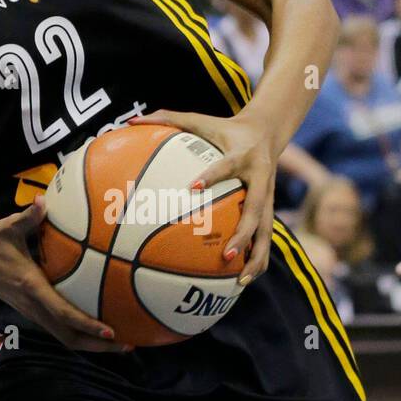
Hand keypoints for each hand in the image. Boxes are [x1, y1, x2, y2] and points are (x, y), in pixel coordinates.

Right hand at [0, 198, 130, 351]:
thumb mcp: (7, 227)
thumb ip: (28, 217)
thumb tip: (42, 201)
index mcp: (32, 286)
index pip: (62, 312)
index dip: (86, 324)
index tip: (110, 331)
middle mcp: (34, 305)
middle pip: (69, 337)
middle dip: (98, 346)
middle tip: (128, 344)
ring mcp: (33, 312)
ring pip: (65, 338)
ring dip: (92, 345)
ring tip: (121, 342)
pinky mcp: (33, 312)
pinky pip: (60, 329)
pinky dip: (81, 334)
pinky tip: (99, 328)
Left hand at [133, 108, 275, 284]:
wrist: (266, 131)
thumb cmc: (223, 127)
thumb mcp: (199, 119)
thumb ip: (167, 118)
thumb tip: (130, 118)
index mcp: (241, 156)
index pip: (225, 167)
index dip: (211, 176)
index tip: (192, 188)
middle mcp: (260, 179)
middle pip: (254, 210)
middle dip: (243, 234)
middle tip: (226, 255)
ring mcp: (268, 197)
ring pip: (266, 232)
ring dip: (255, 257)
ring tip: (239, 282)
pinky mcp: (270, 209)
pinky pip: (265, 238)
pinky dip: (256, 260)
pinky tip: (240, 281)